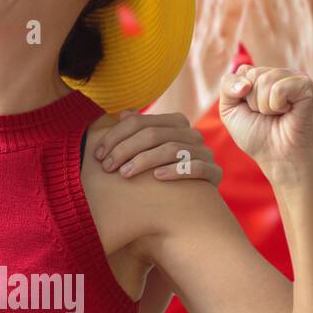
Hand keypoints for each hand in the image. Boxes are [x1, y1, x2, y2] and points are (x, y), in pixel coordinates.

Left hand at [91, 110, 221, 184]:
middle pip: (152, 134)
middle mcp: (191, 134)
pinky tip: (157, 177)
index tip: (97, 154)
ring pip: (171, 149)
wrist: (194, 200)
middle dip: (124, 150)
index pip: (139, 122)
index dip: (115, 136)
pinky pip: (196, 167)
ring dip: (144, 161)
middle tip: (107, 167)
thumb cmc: (162, 171)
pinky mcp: (215, 172)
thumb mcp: (149, 150)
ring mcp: (205, 152)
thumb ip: (138, 131)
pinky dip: (175, 171)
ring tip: (124, 174)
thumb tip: (124, 112)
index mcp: (175, 123)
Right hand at [183, 0, 247, 112]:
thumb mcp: (225, 47)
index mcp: (209, 26)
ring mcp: (188, 39)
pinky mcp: (184, 54)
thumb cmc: (200, 84)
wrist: (180, 112)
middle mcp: (196, 28)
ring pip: (200, 2)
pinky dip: (199, 7)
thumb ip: (233, 19)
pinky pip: (193, 27)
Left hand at [219, 65, 312, 173]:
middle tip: (265, 114)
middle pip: (252, 74)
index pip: (241, 71)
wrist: (276, 155)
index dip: (239, 95)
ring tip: (275, 114)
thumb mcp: (229, 109)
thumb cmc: (254, 133)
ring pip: (265, 80)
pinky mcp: (305, 85)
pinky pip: (279, 88)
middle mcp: (278, 73)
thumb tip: (246, 83)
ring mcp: (293, 77)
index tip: (251, 110)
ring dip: (264, 105)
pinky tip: (286, 112)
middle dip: (252, 101)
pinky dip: (277, 105)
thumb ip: (227, 87)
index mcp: (260, 76)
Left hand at [238, 0, 312, 82]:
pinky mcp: (272, 49)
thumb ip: (271, 1)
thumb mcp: (283, 22)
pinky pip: (265, 30)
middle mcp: (294, 16)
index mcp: (296, 8)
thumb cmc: (285, 53)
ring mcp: (284, 32)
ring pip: (279, 2)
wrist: (301, 90)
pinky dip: (258, 13)